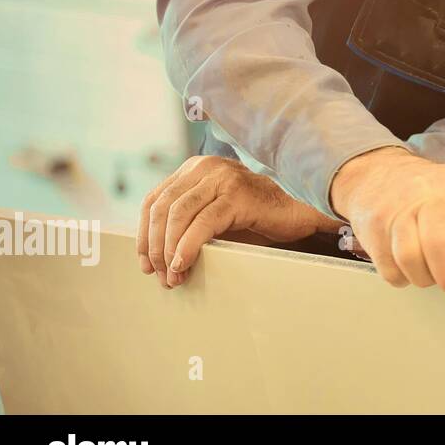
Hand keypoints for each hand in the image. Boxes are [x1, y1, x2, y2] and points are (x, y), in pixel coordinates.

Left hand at [138, 155, 339, 288]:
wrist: (299, 216)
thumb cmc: (256, 220)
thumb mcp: (213, 217)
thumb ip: (186, 223)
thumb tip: (152, 257)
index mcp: (195, 169)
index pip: (154, 201)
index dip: (145, 235)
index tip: (146, 265)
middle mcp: (205, 167)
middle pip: (161, 208)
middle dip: (155, 248)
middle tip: (162, 277)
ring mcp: (222, 177)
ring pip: (176, 215)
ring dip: (169, 251)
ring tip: (174, 276)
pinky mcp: (238, 193)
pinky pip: (202, 223)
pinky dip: (187, 247)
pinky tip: (185, 264)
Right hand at [330, 146, 444, 304]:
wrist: (379, 172)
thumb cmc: (433, 191)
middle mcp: (429, 198)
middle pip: (439, 247)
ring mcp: (397, 212)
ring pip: (410, 262)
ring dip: (425, 279)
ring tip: (432, 273)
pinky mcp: (373, 228)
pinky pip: (390, 270)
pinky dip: (402, 278)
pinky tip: (409, 266)